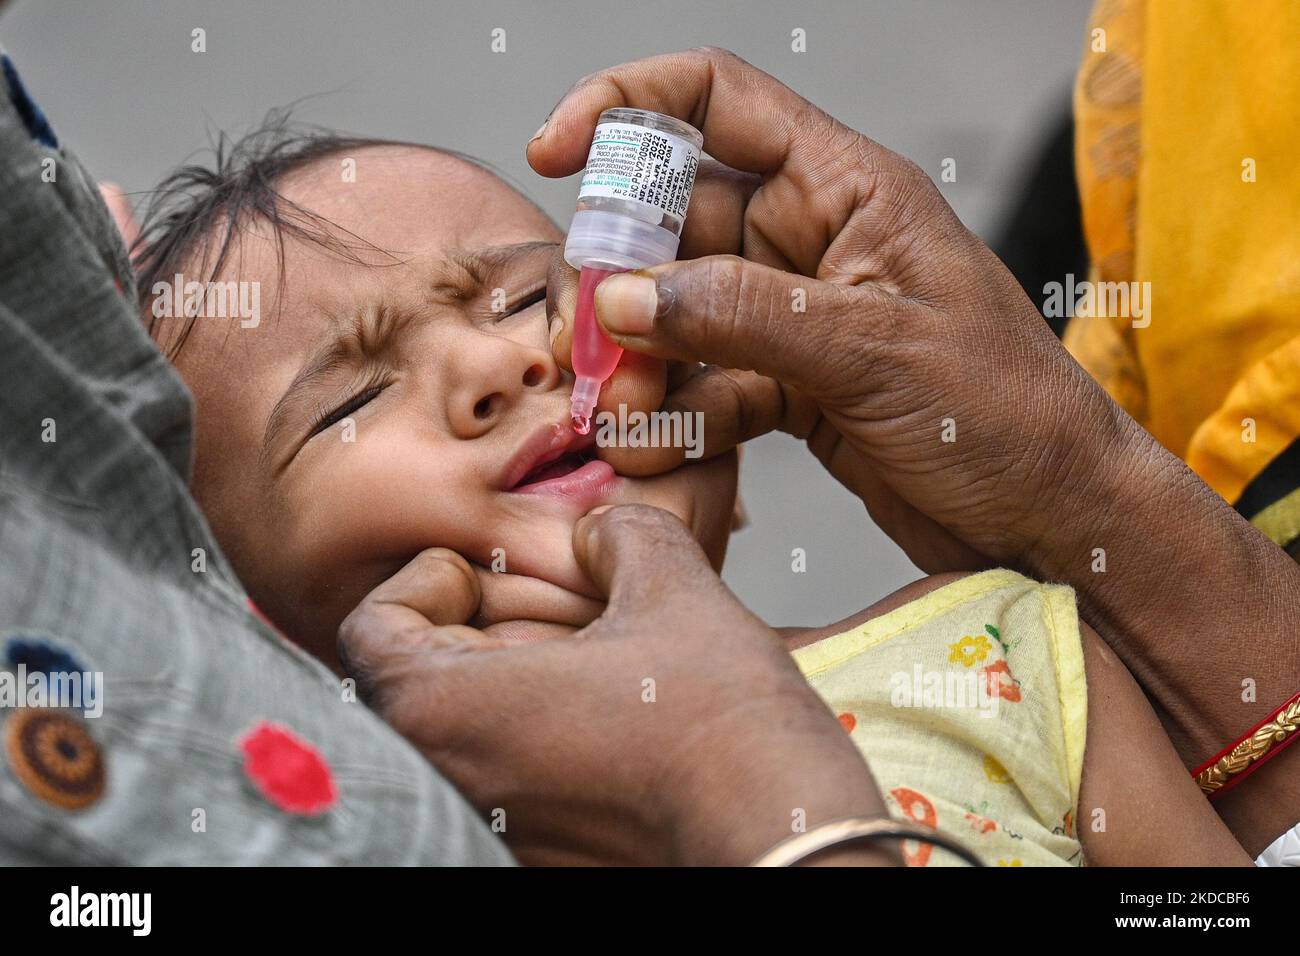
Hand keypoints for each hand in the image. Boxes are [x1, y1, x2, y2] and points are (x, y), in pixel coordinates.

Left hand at [338, 504, 895, 865]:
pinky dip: (539, 736)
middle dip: (480, 629)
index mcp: (446, 712)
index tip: (491, 573)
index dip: (430, 580)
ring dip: (512, 682)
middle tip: (556, 606)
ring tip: (591, 658)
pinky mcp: (538, 855)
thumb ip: (619, 534)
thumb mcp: (671, 586)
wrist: (782, 833)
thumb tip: (601, 530)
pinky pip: (508, 778)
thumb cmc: (722, 726)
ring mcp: (493, 828)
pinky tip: (612, 716)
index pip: (371, 631)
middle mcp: (450, 782)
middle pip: (415, 682)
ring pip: (462, 733)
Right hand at [531, 48, 1143, 573]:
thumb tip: (628, 296)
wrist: (1050, 519)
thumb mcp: (873, 350)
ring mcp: (796, 316)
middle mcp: (812, 240)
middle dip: (624, 277)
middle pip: (677, 222)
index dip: (626, 105)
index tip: (556, 154)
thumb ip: (744, 316)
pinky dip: (678, 414)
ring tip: (627, 413)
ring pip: (680, 312)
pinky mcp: (790, 386)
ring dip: (642, 361)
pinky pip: (707, 382)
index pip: (716, 100)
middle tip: (595, 338)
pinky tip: (661, 448)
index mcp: (846, 189)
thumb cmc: (1004, 415)